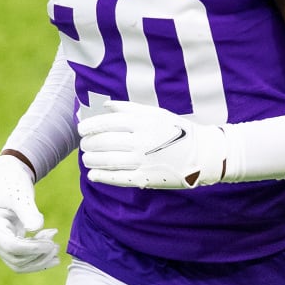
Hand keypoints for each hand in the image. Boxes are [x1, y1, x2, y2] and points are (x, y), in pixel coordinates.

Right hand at [0, 155, 59, 272]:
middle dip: (38, 256)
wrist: (8, 176)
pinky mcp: (8, 242)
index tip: (52, 243)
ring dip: (39, 259)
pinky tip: (51, 244)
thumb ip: (28, 211)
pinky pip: (22, 257)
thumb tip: (36, 228)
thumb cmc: (12, 181)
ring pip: (19, 263)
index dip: (33, 249)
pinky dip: (38, 255)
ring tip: (56, 247)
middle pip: (15, 260)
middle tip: (56, 245)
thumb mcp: (20, 194)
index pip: (12, 246)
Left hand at [78, 100, 226, 188]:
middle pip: (104, 142)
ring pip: (107, 160)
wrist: (202, 153)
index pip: (106, 123)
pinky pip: (118, 178)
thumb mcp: (155, 113)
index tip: (82, 129)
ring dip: (91, 159)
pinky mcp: (146, 178)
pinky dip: (102, 176)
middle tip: (84, 144)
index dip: (89, 126)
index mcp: (142, 122)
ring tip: (87, 158)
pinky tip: (93, 174)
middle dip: (88, 143)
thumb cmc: (175, 130)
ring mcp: (143, 161)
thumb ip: (128, 108)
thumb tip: (104, 106)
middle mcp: (141, 141)